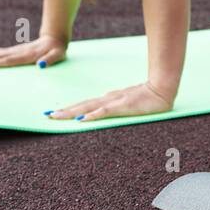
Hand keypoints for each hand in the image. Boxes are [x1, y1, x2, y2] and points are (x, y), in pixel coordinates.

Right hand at [0, 34, 67, 69]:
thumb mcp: (58, 55)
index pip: (10, 60)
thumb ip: (50, 59)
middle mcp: (20, 51)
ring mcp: (17, 50)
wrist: (55, 38)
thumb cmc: (57, 49)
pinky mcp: (16, 50)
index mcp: (28, 54)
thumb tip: (40, 65)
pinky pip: (1, 53)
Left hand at [45, 81, 173, 121]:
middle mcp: (107, 99)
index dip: (68, 109)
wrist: (163, 90)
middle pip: (81, 105)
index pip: (84, 104)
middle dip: (63, 111)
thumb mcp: (127, 102)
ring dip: (71, 112)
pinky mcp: (123, 106)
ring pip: (88, 107)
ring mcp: (115, 102)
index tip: (52, 113)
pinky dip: (93, 115)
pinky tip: (82, 120)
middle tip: (46, 115)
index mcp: (108, 99)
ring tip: (56, 116)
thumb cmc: (147, 96)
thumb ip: (114, 105)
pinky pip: (105, 111)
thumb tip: (99, 110)